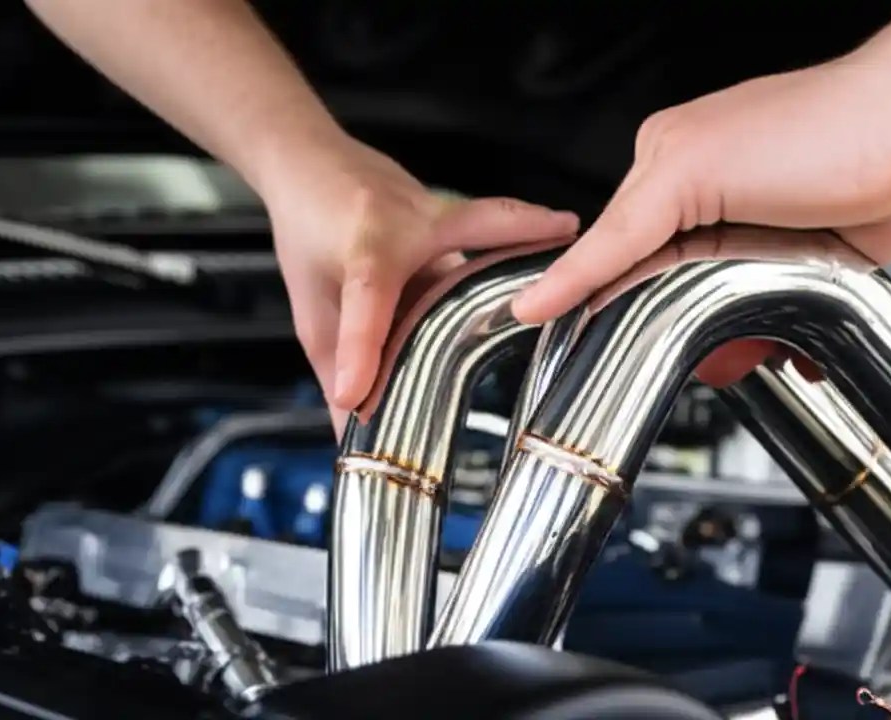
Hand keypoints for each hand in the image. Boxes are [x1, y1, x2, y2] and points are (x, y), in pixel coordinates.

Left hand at [259, 130, 578, 431]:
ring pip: (493, 221)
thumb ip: (337, 367)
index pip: (366, 301)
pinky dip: (521, 241)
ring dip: (537, 231)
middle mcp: (406, 223)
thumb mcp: (311, 306)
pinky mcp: (450, 213)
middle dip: (520, 234)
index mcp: (363, 251)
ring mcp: (434, 212)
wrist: (307, 160)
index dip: (361, 350)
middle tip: (567, 243)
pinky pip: (488, 233)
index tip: (355, 394)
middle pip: (471, 225)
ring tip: (582, 251)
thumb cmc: (307, 233)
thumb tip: (351, 434)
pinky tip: (551, 258)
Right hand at [511, 53, 890, 385]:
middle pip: (661, 292)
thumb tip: (558, 279)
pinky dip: (776, 340)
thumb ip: (622, 230)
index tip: (554, 336)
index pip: (609, 250)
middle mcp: (705, 204)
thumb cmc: (821, 126)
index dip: (586, 298)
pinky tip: (788, 347)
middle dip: (674, 331)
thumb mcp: (694, 171)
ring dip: (732, 343)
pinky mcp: (797, 263)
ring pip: (716, 314)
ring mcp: (752, 237)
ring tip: (751, 352)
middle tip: (685, 355)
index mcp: (666, 169)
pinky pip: (770, 317)